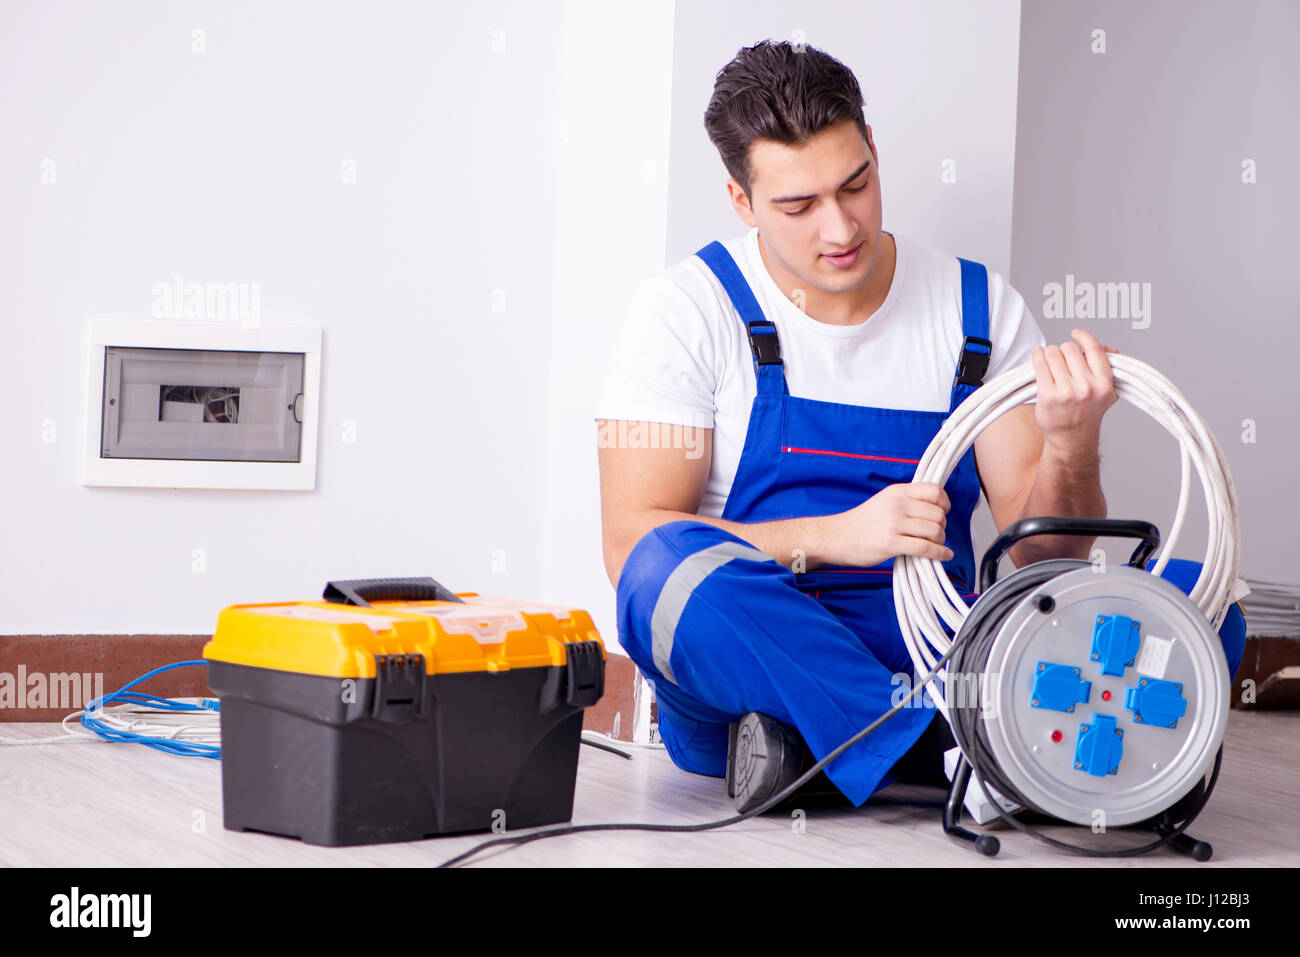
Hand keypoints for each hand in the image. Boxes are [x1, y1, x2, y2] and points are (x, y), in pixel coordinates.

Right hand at [814, 482, 952, 567]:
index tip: (944, 511)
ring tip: (937, 545)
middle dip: (942, 526)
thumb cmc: (861, 522)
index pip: (934, 491)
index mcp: (897, 492)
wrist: (836, 537)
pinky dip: (939, 553)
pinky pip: (925, 548)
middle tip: (937, 533)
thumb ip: (907, 501)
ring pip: (934, 531)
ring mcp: (894, 524)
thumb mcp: (884, 501)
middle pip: (937, 513)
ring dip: (940, 540)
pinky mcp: (891, 543)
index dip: (945, 502)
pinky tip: (943, 555)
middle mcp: (897, 505)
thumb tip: (935, 510)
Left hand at [1031, 328, 1118, 451]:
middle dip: (1064, 350)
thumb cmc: (1087, 412)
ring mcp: (1066, 392)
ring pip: (1053, 353)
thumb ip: (1107, 367)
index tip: (1076, 333)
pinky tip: (1038, 355)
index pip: (1094, 349)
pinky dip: (1037, 356)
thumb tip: (1107, 347)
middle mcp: (1087, 387)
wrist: (1071, 438)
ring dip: (1050, 354)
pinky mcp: (1048, 395)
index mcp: (1104, 383)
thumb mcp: (1105, 391)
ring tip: (1051, 362)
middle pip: (1070, 349)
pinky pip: (1040, 364)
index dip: (1083, 337)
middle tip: (1062, 359)